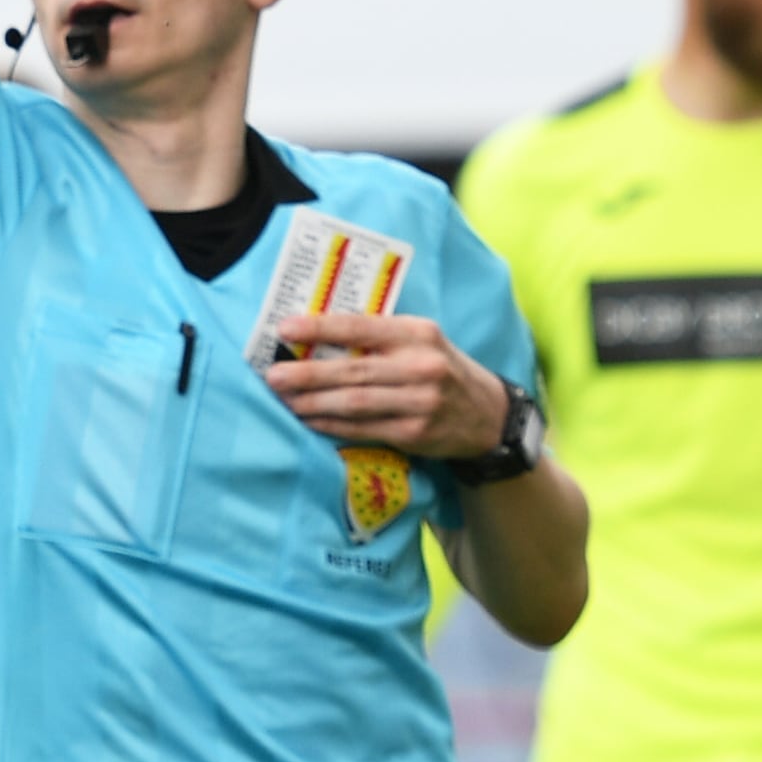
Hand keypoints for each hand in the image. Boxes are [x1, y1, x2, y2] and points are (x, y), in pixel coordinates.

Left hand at [264, 309, 509, 458]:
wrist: (488, 415)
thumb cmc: (441, 370)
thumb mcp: (421, 342)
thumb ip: (380, 338)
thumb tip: (317, 337)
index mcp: (418, 334)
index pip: (362, 327)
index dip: (321, 328)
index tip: (286, 328)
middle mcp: (421, 366)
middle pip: (353, 371)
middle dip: (308, 374)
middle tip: (273, 375)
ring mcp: (419, 403)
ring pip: (355, 403)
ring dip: (313, 403)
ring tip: (284, 399)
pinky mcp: (414, 433)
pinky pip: (362, 428)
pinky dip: (331, 424)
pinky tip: (309, 419)